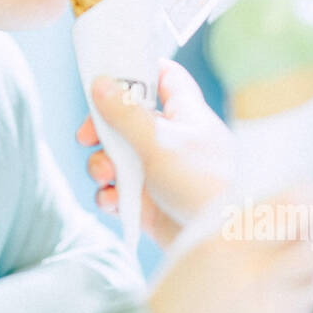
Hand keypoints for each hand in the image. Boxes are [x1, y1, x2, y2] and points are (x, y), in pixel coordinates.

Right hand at [76, 58, 234, 250]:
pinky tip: (113, 201)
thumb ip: (126, 114)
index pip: (164, 76)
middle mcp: (170, 138)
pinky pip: (117, 191)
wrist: (226, 242)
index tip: (108, 75)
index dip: (138, 70)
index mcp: (183, 113)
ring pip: (116, 157)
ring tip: (106, 176)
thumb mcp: (160, 143)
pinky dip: (109, 194)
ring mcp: (157, 171)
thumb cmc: (204, 184)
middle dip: (102, 129)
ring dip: (101, 164)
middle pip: (126, 118)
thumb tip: (100, 82)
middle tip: (86, 137)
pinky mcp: (148, 202)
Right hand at [146, 177, 312, 312]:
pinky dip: (293, 308)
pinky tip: (266, 310)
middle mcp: (255, 277)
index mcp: (229, 243)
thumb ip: (246, 224)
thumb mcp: (202, 243)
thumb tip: (298, 204)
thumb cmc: (184, 286)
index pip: (292, 208)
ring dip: (310, 272)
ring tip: (285, 274)